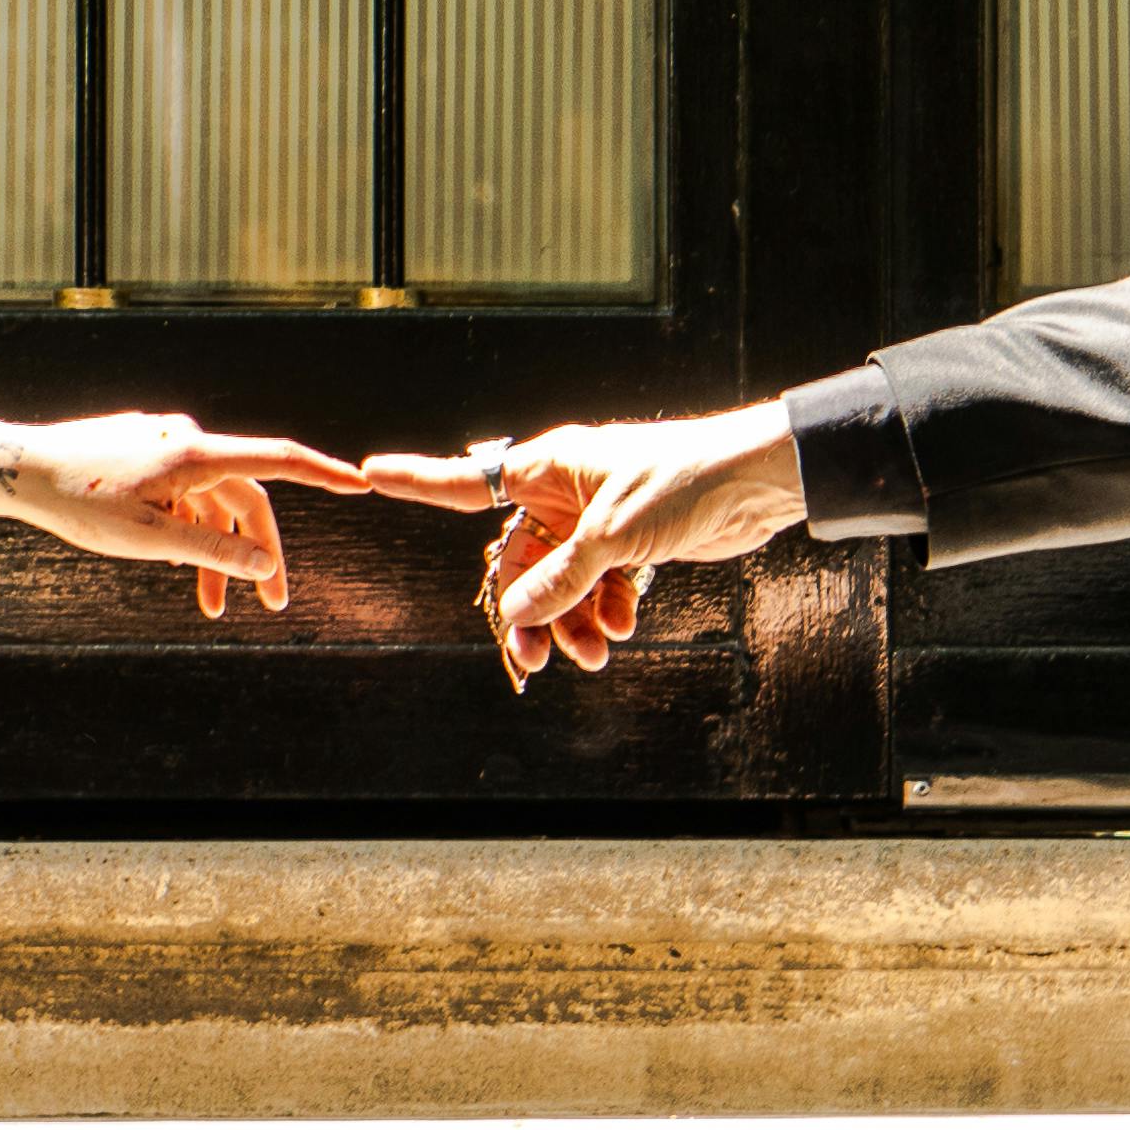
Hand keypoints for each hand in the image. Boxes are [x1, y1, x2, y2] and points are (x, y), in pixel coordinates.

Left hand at [0, 413, 371, 615]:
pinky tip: (174, 563)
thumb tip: (267, 568)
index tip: (361, 484)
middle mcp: (188, 440)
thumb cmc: (79, 504)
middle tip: (273, 607)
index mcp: (197, 454)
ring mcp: (165, 442)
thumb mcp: (151, 541)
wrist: (16, 467)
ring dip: (217, 552)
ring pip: (211, 501)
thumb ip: (213, 553)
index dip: (324, 474)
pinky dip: (189, 529)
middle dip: (259, 555)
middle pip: (246, 498)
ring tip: (209, 610)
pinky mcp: (144, 450)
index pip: (278, 461)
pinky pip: (184, 492)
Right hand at [358, 400, 804, 686]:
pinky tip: (622, 625)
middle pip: (521, 560)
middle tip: (535, 661)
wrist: (757, 483)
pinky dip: (605, 611)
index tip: (372, 474)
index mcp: (550, 468)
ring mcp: (597, 520)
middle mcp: (566, 492)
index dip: (420, 481)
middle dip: (529, 611)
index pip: (469, 480)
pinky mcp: (630, 544)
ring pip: (561, 583)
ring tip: (593, 654)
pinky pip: (597, 587)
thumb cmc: (685, 480)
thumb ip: (562, 578)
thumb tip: (514, 613)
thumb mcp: (613, 536)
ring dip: (572, 622)